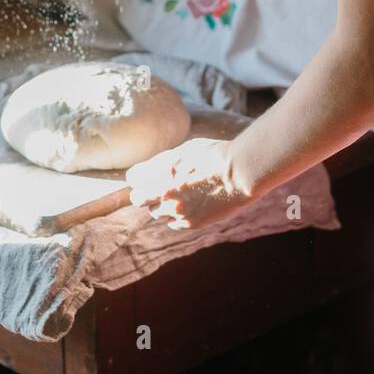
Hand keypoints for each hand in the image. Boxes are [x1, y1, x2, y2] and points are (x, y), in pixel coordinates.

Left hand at [125, 137, 251, 230]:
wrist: (240, 174)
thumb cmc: (213, 156)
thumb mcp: (183, 150)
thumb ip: (161, 162)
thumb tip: (145, 170)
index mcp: (160, 172)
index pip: (133, 178)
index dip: (138, 176)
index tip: (142, 176)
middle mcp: (164, 194)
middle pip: (139, 198)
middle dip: (145, 192)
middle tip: (157, 186)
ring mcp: (177, 211)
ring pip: (156, 212)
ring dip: (161, 204)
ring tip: (179, 195)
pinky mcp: (191, 223)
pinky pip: (173, 223)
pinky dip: (176, 215)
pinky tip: (188, 205)